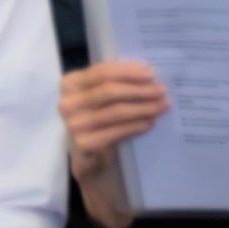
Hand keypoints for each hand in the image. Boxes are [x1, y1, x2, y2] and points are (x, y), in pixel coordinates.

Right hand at [60, 62, 168, 227]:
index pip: (101, 73)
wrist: (88, 155)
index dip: (128, 72)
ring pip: (116, 111)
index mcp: (69, 84)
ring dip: (143, 107)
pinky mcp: (84, 143)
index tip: (151, 74)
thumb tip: (149, 76)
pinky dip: (137, 125)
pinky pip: (117, 131)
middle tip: (162, 91)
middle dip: (139, 90)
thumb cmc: (97, 118)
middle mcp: (67, 103)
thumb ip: (115, 83)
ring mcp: (73, 125)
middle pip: (109, 92)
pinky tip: (150, 122)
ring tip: (162, 106)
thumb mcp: (100, 97)